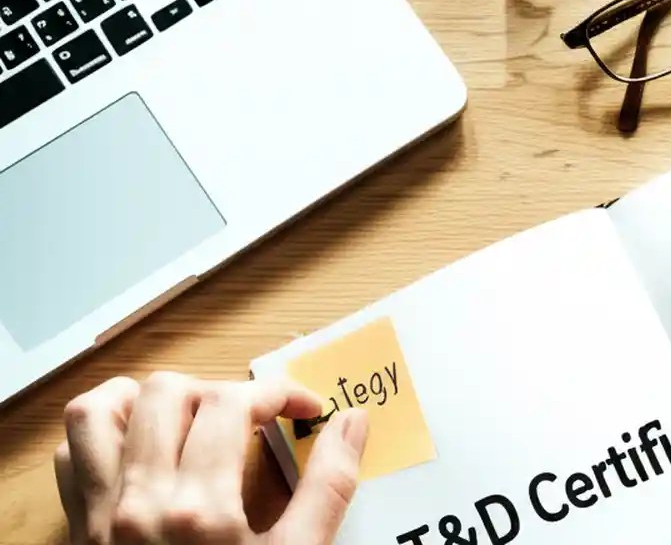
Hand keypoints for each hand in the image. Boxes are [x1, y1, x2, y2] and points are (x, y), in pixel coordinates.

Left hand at [54, 373, 368, 543]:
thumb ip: (328, 487)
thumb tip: (352, 421)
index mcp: (200, 509)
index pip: (233, 403)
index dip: (279, 392)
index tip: (305, 410)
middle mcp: (140, 501)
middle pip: (166, 392)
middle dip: (218, 390)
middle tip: (251, 420)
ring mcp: (101, 514)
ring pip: (98, 412)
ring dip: (143, 398)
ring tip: (187, 412)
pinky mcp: (80, 528)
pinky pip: (71, 456)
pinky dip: (101, 434)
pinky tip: (142, 444)